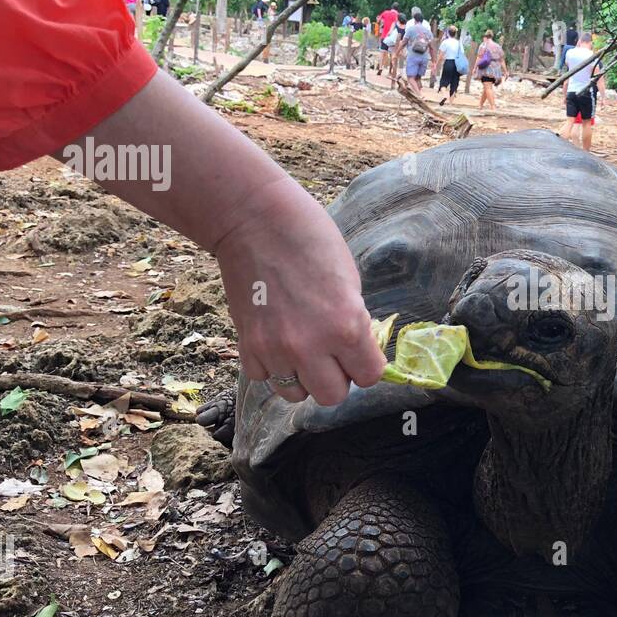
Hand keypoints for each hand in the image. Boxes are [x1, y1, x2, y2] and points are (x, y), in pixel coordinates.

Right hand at [211, 179, 386, 405]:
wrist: (255, 220)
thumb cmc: (310, 239)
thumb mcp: (350, 281)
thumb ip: (353, 322)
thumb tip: (355, 350)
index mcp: (346, 327)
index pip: (369, 377)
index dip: (367, 365)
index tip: (361, 352)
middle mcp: (311, 346)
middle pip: (332, 396)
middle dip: (338, 378)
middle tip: (333, 354)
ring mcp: (275, 349)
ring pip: (295, 394)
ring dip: (303, 378)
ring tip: (303, 351)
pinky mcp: (247, 345)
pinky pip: (264, 377)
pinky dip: (272, 366)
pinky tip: (276, 341)